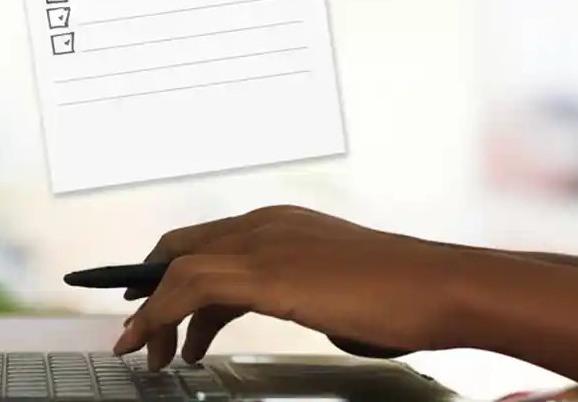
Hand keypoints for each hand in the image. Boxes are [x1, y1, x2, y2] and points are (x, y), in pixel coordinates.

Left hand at [114, 206, 463, 369]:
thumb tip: (306, 309)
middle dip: (153, 290)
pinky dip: (160, 313)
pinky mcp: (265, 271)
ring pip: (180, 266)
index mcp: (286, 223)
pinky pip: (189, 285)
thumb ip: (309, 292)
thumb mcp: (339, 290)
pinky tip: (154, 342)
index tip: (159, 305)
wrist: (436, 287)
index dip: (175, 270)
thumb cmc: (404, 294)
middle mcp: (268, 224)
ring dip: (155, 313)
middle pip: (184, 247)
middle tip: (141, 332)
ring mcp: (265, 243)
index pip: (213, 241)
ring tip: (149, 355)